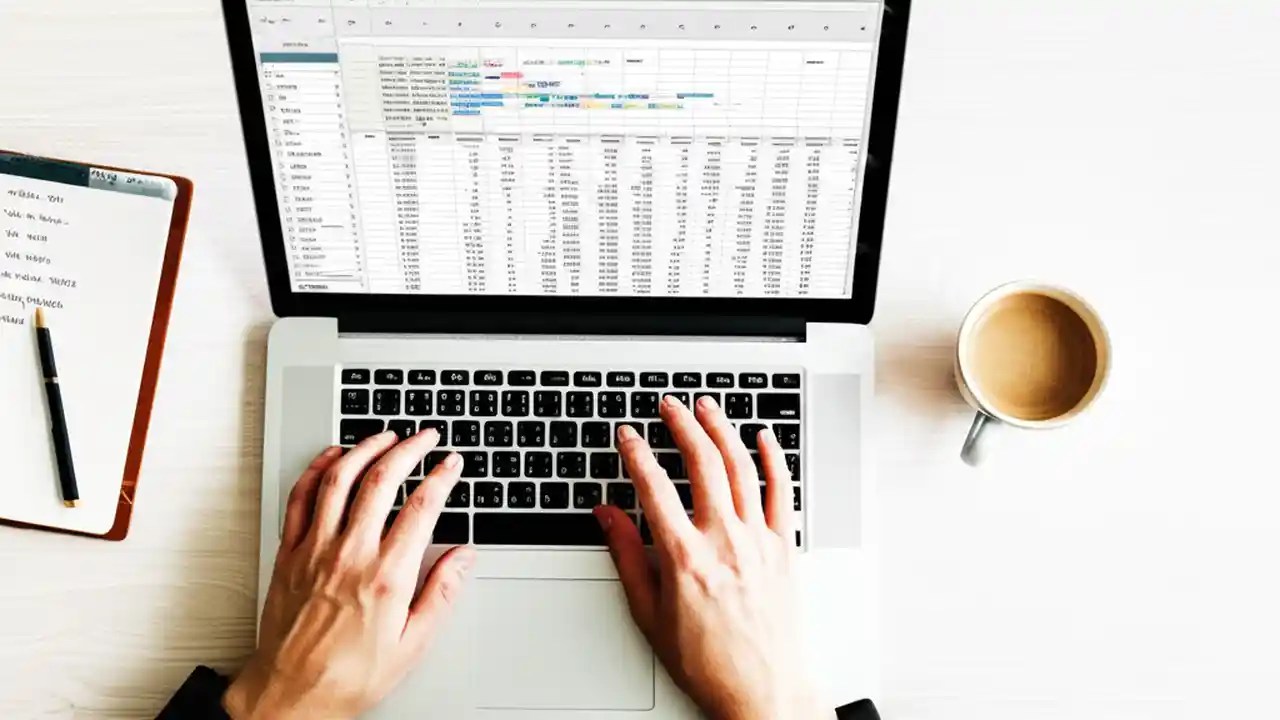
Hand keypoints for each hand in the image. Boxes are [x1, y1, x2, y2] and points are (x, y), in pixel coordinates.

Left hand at [223, 430, 473, 719]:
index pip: (421, 507)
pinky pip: (301, 498)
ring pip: (339, 479)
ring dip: (365, 448)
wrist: (290, 698)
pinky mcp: (289, 555)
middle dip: (409, 448)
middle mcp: (349, 555)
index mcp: (386, 576)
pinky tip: (331, 457)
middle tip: (425, 437)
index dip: (441, 476)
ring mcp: (315, 550)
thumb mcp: (412, 645)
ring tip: (385, 436)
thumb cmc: (349, 678)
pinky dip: (317, 470)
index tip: (451, 463)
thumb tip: (464, 558)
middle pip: (382, 480)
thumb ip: (441, 594)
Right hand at [595, 396, 827, 719]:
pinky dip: (774, 459)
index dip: (636, 453)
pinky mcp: (784, 547)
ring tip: (707, 408)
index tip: (627, 436)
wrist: (762, 690)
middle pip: (701, 463)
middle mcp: (724, 541)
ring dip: (722, 429)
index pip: (653, 487)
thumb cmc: (707, 661)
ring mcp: (758, 541)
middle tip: (668, 406)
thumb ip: (626, 557)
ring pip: (741, 467)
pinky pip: (781, 491)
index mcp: (684, 558)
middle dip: (681, 425)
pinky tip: (764, 438)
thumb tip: (607, 516)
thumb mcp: (648, 614)